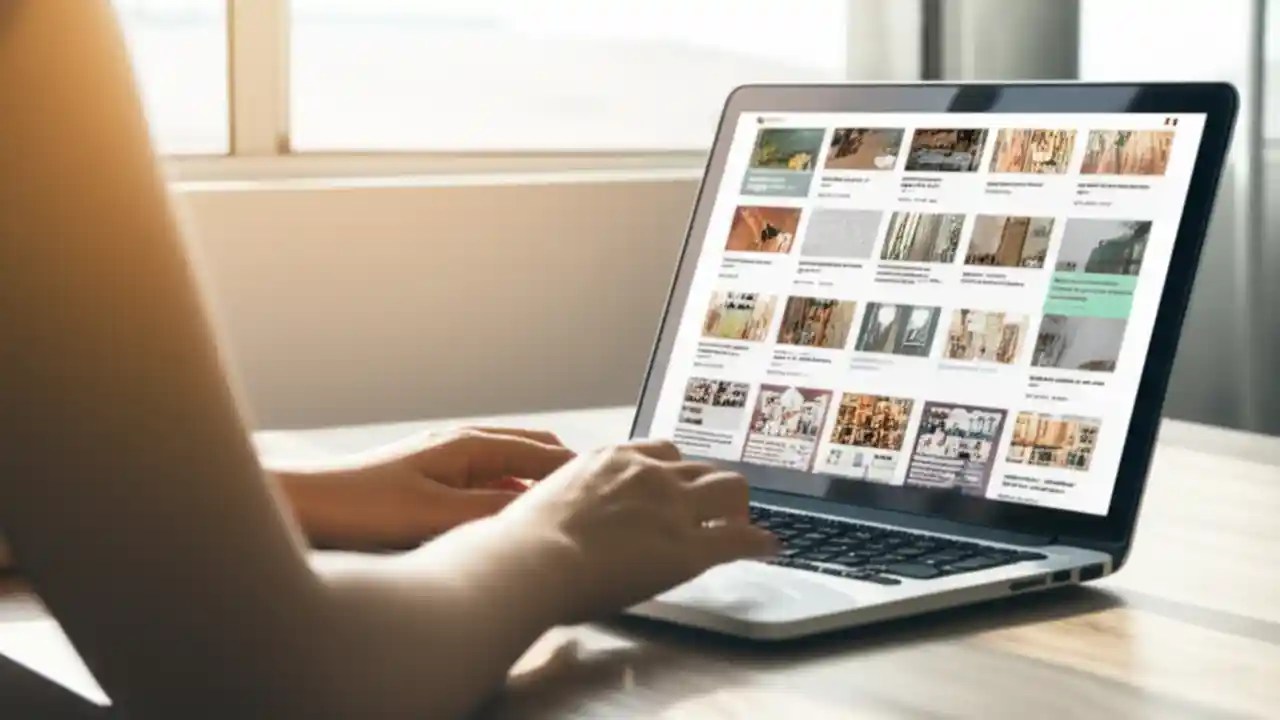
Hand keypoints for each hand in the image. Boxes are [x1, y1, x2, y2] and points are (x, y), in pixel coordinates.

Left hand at [277, 428, 574, 549]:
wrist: (308, 504)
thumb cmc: (362, 504)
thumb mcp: (436, 512)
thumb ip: (492, 510)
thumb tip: (544, 508)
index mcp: (470, 445)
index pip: (543, 451)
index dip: (580, 468)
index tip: (614, 483)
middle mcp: (463, 446)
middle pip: (533, 452)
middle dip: (568, 469)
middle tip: (602, 493)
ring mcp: (448, 462)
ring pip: (512, 469)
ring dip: (540, 484)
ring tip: (569, 508)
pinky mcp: (433, 482)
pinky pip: (489, 484)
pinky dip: (513, 496)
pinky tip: (516, 520)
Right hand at [495, 439, 777, 622]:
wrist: (531, 561)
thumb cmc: (520, 543)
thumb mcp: (541, 504)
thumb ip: (563, 503)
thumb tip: (553, 521)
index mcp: (610, 460)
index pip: (657, 453)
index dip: (673, 471)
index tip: (676, 483)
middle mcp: (647, 473)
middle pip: (698, 466)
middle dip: (708, 484)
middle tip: (714, 506)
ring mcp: (672, 506)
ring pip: (728, 487)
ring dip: (737, 504)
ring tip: (742, 521)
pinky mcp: (688, 546)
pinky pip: (738, 536)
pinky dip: (758, 541)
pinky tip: (768, 547)